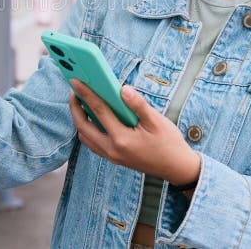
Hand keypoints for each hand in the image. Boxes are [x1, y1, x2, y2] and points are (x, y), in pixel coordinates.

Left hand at [69, 79, 200, 185]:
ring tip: (81, 102)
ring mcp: (111, 156)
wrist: (176, 168)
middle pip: (83, 126)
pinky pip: (92, 143)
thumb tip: (123, 89)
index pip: (99, 111)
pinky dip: (87, 129)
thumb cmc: (169, 144)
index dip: (86, 94)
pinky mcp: (113, 158)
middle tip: (74, 90)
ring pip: (85, 137)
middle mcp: (112, 150)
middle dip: (75, 108)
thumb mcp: (157, 121)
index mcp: (122, 139)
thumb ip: (138, 104)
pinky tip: (92, 117)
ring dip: (79, 119)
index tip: (76, 81)